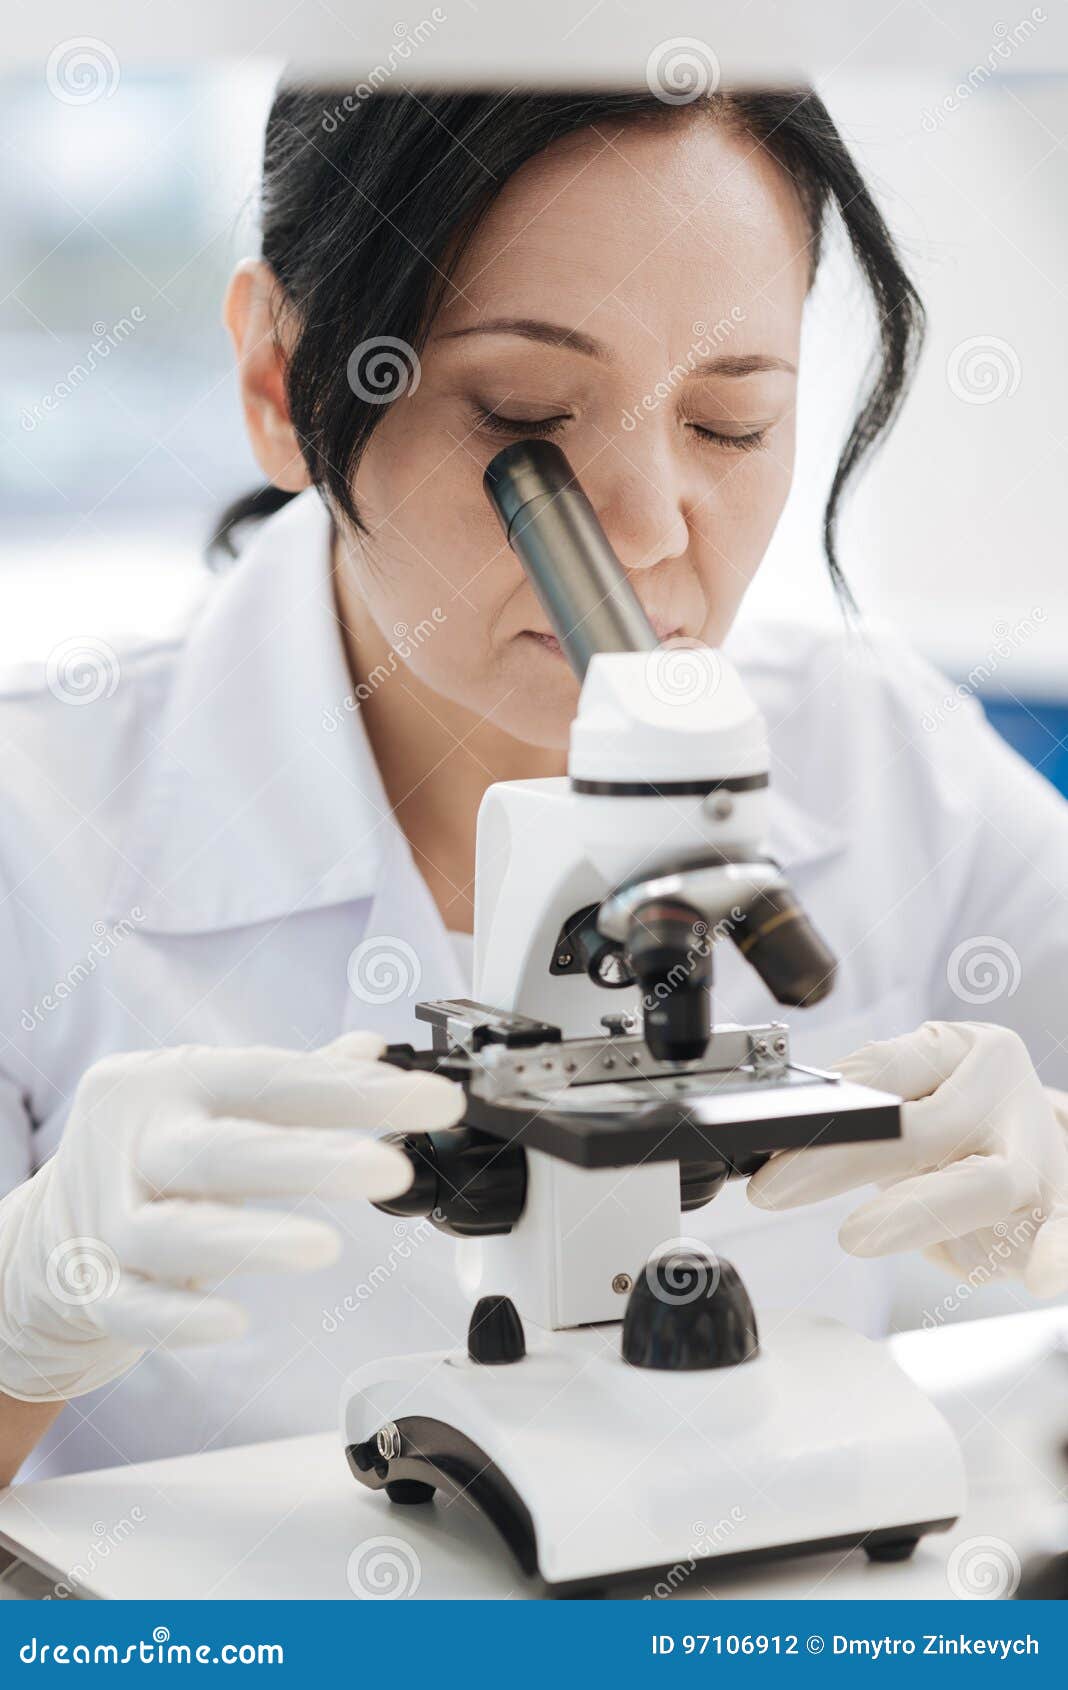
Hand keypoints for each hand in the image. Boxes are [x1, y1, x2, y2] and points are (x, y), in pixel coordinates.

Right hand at [0, 1033, 463, 1400]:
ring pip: (170, 1233)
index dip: (358, 1091)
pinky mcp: (93, 1289)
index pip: (272, 1079)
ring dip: (249, 1241)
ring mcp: (108, 1218)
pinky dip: (181, 1319)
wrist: (48, 1226)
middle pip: (219, 1152)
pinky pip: (135, 1307)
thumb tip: (375, 1050)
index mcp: (173, 1082)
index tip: (435, 1101)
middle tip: (392, 1170)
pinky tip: (235, 1323)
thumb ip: (295, 1079)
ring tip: (324, 1248)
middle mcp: (136, 1143)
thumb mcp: (213, 1096)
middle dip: (308, 1160)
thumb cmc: (155, 1150)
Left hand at [747, 1020, 1067, 1296]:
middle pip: (931, 1128)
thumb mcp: (928, 1077)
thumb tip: (799, 1101)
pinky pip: (1062, 1240)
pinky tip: (1038, 1271)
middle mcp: (1014, 1104)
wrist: (1054, 1149)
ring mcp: (1041, 1169)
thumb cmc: (974, 1115)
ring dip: (920, 1210)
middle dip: (845, 1160)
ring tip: (857, 1236)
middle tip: (777, 1188)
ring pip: (987, 1186)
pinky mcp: (1055, 1226)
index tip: (771, 1142)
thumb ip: (873, 1082)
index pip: (890, 1074)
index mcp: (980, 1053)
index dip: (825, 1110)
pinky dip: (1054, 1255)